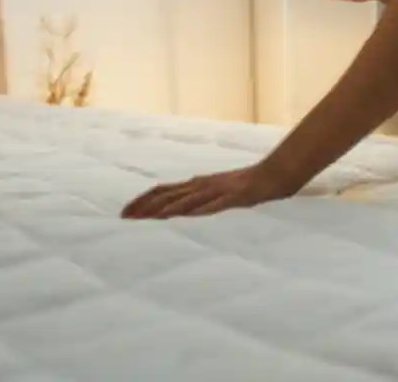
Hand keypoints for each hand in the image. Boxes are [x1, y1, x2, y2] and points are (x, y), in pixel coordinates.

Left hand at [120, 163, 296, 218]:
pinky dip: (195, 212)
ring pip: (184, 200)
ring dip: (163, 211)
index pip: (162, 190)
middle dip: (144, 207)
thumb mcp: (217, 193)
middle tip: (124, 219)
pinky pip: (211, 206)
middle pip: (166, 194)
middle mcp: (201, 185)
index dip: (141, 200)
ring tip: (146, 221)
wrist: (273, 176)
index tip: (124, 213)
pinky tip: (183, 219)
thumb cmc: (246, 186)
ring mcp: (216, 190)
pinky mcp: (231, 198)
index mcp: (196, 184)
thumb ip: (199, 200)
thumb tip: (179, 212)